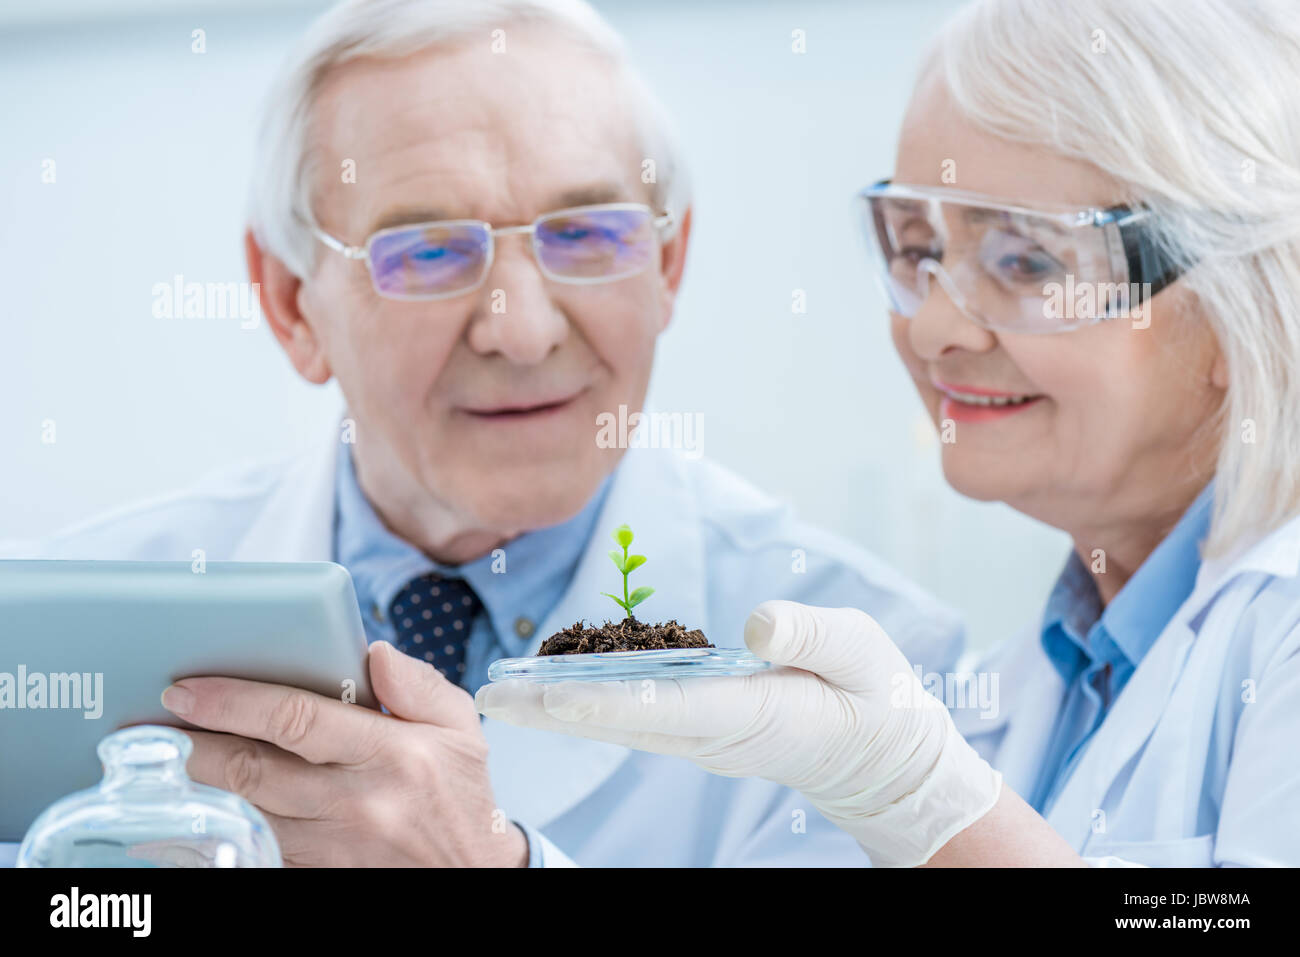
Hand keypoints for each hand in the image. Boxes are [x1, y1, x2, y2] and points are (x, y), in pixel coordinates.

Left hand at [162, 640, 527, 866]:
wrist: (472, 876)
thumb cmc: (461, 796)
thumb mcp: (460, 729)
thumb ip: (418, 684)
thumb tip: (373, 651)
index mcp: (392, 754)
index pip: (297, 720)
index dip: (234, 702)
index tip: (188, 689)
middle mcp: (358, 803)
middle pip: (254, 770)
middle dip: (195, 744)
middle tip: (155, 723)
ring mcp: (334, 848)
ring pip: (245, 811)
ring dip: (200, 783)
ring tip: (168, 756)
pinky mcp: (316, 874)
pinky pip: (258, 846)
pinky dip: (224, 823)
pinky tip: (200, 804)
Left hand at [476, 600, 1000, 866]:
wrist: (882, 756)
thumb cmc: (874, 697)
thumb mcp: (861, 653)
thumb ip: (813, 635)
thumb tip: (757, 621)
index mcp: (751, 713)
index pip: (663, 703)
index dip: (601, 696)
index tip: (546, 693)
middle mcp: (714, 731)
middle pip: (617, 719)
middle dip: (551, 707)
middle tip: (487, 695)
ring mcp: (705, 734)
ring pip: (618, 719)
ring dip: (558, 706)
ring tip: (503, 691)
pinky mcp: (704, 726)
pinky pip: (635, 714)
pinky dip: (589, 702)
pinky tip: (558, 686)